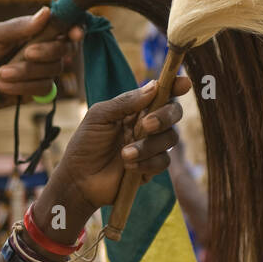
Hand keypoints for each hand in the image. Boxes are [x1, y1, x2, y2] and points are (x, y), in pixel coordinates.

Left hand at [0, 6, 81, 124]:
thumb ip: (19, 26)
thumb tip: (47, 12)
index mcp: (31, 33)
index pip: (61, 29)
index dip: (73, 29)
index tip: (73, 33)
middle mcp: (38, 52)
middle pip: (63, 51)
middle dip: (47, 52)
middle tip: (26, 53)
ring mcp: (36, 73)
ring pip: (52, 72)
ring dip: (26, 72)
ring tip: (0, 73)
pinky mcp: (30, 93)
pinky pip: (43, 90)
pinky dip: (23, 87)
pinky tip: (2, 86)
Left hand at [34, 76, 191, 241]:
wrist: (78, 178)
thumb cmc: (85, 144)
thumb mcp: (99, 117)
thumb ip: (125, 102)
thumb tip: (154, 85)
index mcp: (136, 109)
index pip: (161, 93)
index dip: (175, 86)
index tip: (184, 83)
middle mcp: (148, 125)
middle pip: (174, 113)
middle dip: (165, 116)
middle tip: (147, 125)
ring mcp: (151, 146)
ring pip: (170, 138)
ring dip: (148, 146)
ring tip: (124, 154)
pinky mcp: (152, 167)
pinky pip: (163, 161)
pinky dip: (147, 163)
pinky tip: (128, 167)